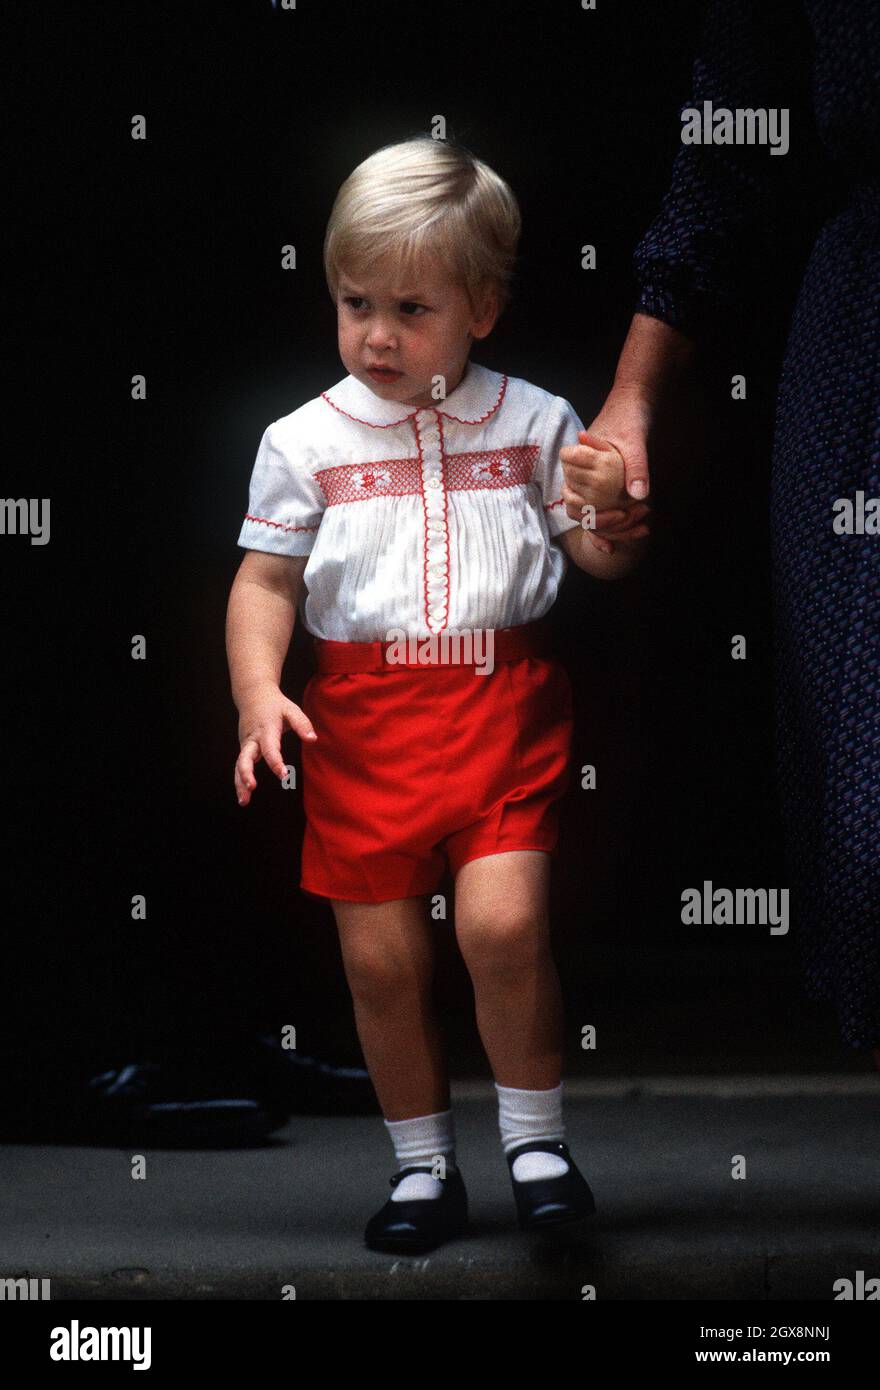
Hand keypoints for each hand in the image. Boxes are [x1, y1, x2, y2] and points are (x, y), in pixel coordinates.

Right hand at [234, 680, 316, 805]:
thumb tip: (313, 740)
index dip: (276, 762)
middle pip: (245, 757)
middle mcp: (253, 739)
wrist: (253, 695)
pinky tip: (244, 797)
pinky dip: (240, 781)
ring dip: (240, 783)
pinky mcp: (244, 749)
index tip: (283, 775)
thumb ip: (302, 724)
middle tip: (252, 786)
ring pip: (239, 765)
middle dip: (247, 772)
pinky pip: (240, 766)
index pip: (270, 748)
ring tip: (244, 801)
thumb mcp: (291, 710)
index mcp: (266, 729)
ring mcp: (245, 744)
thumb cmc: (276, 705)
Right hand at [561, 385, 653, 553]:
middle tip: (628, 518)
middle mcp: (576, 474)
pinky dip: (606, 527)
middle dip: (601, 522)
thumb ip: (636, 467)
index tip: (614, 515)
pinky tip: (615, 545)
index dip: (586, 512)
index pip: (570, 495)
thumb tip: (639, 496)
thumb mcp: (635, 442)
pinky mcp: (598, 487)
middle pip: (577, 509)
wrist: (634, 405)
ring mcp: (586, 481)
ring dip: (607, 527)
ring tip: (637, 529)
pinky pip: (596, 511)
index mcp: (576, 461)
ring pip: (585, 515)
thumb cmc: (629, 419)